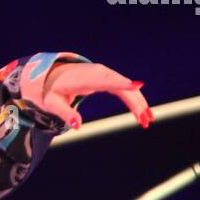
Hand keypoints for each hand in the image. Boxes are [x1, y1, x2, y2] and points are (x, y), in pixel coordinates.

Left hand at [25, 61, 151, 130]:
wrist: (53, 75)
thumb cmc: (51, 90)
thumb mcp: (52, 103)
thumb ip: (65, 113)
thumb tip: (77, 126)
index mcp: (83, 78)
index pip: (105, 80)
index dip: (121, 83)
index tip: (137, 86)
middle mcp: (98, 73)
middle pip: (121, 86)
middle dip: (135, 101)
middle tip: (145, 120)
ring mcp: (104, 74)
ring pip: (126, 88)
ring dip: (139, 103)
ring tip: (148, 120)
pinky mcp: (108, 79)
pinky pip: (124, 89)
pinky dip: (134, 100)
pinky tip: (143, 113)